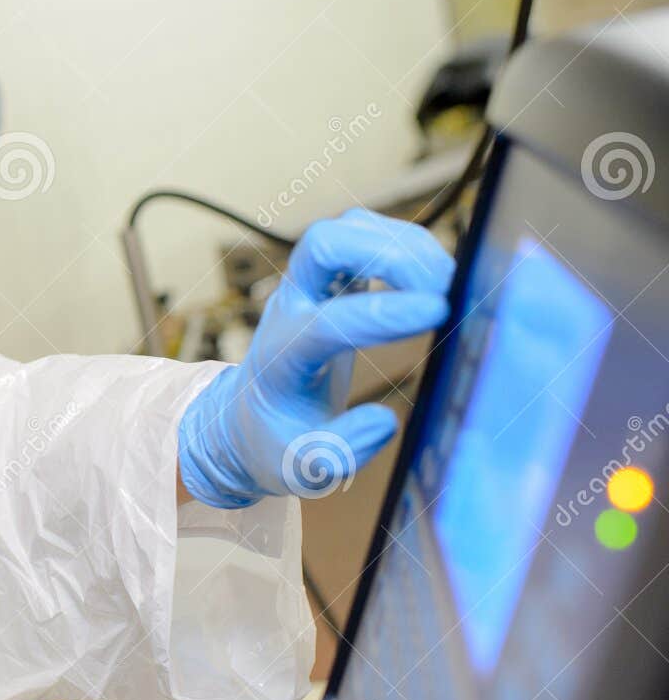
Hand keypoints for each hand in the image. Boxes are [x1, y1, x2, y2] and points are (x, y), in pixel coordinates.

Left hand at [177, 207, 454, 507]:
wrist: (251, 418)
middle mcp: (290, 309)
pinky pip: (362, 237)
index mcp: (280, 358)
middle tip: (443, 288)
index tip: (437, 314)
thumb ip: (339, 452)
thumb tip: (384, 421)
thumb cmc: (278, 442)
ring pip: (345, 231)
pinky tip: (435, 276)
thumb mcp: (302, 468)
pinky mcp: (331, 279)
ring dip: (401, 244)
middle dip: (388, 254)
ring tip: (447, 281)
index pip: (324, 322)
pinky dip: (404, 244)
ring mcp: (308, 287)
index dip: (381, 313)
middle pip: (323, 246)